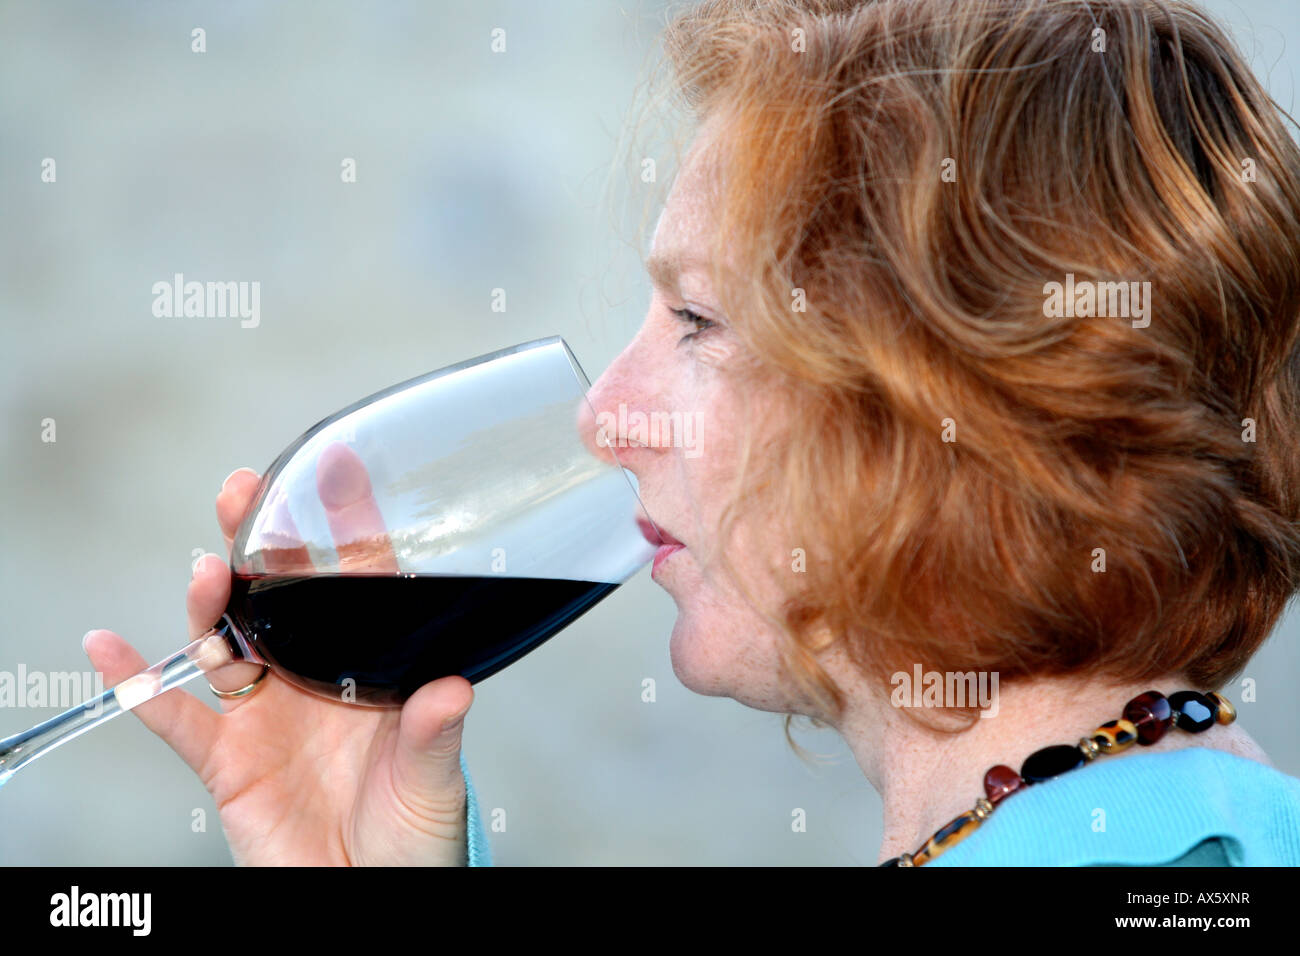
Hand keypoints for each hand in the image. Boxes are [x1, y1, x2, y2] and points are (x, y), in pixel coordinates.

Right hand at [83, 445, 475, 864]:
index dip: (345, 528)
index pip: (358, 585)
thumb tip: (453, 688)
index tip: (335, 469)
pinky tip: (110, 650)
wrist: (369, 898)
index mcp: (370, 667)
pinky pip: (173, 717)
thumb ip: (434, 732)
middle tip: (243, 492)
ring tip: (207, 574)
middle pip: (278, 595)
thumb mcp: (433, 779)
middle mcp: (313, 677)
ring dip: (209, 603)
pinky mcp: (226, 759)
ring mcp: (265, 714)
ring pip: (225, 639)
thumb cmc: (414, 833)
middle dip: (258, 541)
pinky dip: (139, 684)